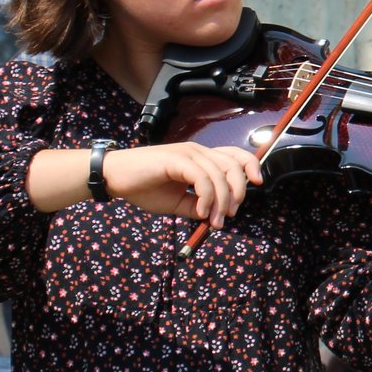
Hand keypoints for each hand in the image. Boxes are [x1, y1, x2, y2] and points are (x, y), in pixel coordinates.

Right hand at [103, 142, 264, 227]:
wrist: (114, 178)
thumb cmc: (144, 187)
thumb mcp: (177, 202)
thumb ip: (198, 207)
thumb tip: (216, 217)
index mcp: (201, 158)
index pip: (235, 155)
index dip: (251, 166)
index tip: (257, 184)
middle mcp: (198, 151)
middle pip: (234, 165)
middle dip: (238, 192)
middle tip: (229, 215)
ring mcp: (187, 153)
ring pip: (219, 174)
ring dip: (221, 201)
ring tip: (214, 220)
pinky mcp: (176, 160)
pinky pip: (202, 178)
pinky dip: (207, 197)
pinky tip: (200, 211)